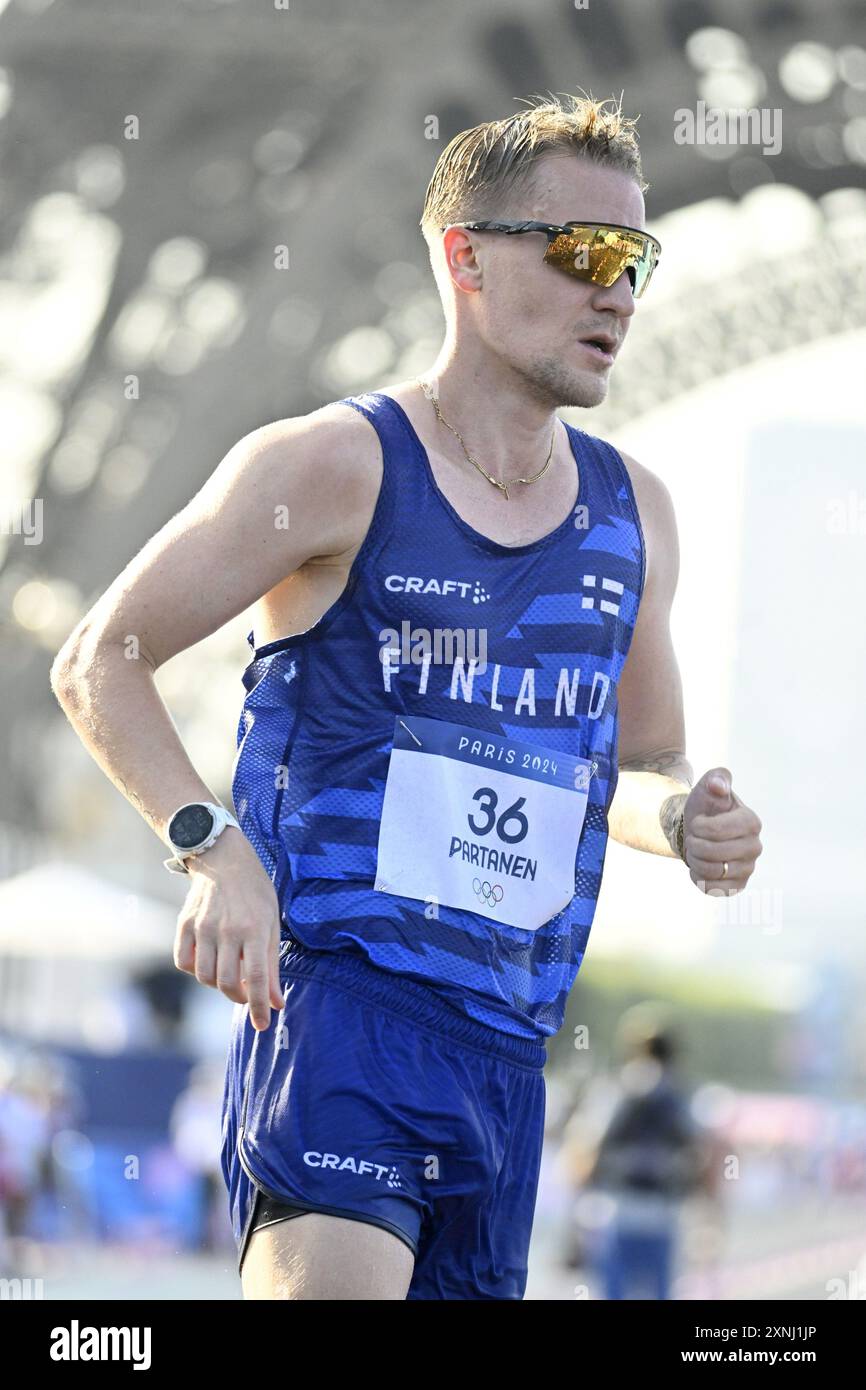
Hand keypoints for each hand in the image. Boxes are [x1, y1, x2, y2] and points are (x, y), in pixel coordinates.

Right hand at [172, 827, 284, 1029]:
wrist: (224, 859)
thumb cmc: (255, 893)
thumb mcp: (272, 924)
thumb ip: (272, 965)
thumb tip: (276, 1003)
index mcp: (254, 929)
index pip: (256, 979)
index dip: (258, 1007)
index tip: (262, 1025)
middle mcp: (226, 930)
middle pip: (226, 983)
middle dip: (238, 997)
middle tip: (245, 993)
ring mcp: (202, 927)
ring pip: (204, 976)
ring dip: (217, 984)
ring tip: (229, 972)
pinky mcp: (184, 924)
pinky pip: (184, 962)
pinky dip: (196, 970)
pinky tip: (209, 960)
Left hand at [682, 767, 762, 894]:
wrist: (700, 833)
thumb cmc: (706, 808)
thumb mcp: (707, 788)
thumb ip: (715, 779)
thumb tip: (718, 785)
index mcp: (751, 822)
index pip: (714, 830)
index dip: (697, 826)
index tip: (699, 822)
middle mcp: (755, 847)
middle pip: (711, 853)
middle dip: (694, 844)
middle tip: (695, 837)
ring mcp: (749, 868)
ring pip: (711, 872)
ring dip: (695, 860)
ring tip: (697, 850)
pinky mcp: (738, 885)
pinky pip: (712, 888)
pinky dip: (699, 877)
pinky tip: (701, 866)